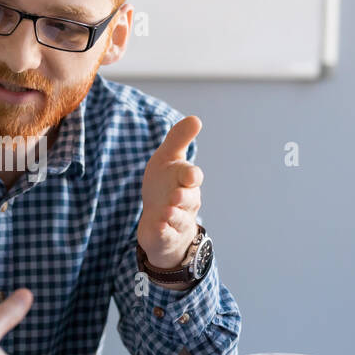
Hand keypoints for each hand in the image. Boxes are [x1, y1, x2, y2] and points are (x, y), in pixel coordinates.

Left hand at [137, 116, 202, 270]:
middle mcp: (186, 201)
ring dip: (174, 215)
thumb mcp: (167, 159)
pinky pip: (167, 235)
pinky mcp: (165, 235)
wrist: (158, 219)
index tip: (189, 175)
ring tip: (166, 212)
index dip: (192, 176)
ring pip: (180, 218)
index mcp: (186, 181)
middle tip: (175, 196)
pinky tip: (158, 228)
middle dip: (184, 197)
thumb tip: (196, 118)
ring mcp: (177, 220)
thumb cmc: (164, 185)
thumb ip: (179, 139)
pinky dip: (164, 232)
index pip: (193, 177)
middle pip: (190, 199)